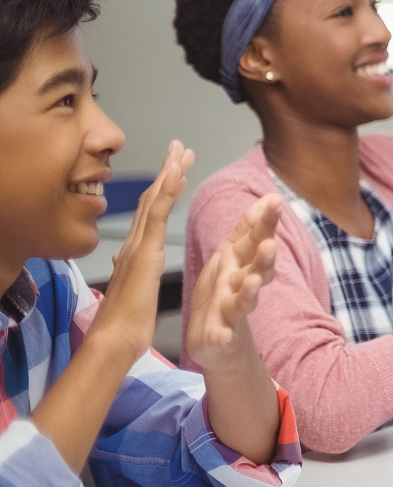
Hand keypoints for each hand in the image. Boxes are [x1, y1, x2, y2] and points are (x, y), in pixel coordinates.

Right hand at [97, 142, 191, 361]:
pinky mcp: (144, 252)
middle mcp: (134, 243)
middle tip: (180, 147)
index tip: (175, 167)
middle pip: (151, 199)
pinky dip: (167, 192)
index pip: (149, 212)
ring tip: (183, 151)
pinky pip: (156, 216)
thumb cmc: (125, 322)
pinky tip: (178, 174)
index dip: (161, 188)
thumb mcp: (131, 289)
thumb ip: (128, 270)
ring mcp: (138, 246)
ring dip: (169, 173)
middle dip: (167, 171)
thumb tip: (123, 260)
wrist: (115, 339)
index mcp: (135, 251)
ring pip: (154, 201)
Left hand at [186, 195, 281, 366]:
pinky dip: (222, 336)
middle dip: (265, 258)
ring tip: (251, 283)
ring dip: (249, 292)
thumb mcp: (234, 254)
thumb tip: (272, 195)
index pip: (260, 239)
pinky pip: (221, 336)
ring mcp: (233, 310)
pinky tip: (223, 335)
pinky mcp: (220, 335)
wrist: (216, 338)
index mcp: (244, 263)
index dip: (268, 222)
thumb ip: (251, 228)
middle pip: (258, 270)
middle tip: (269, 245)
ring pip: (244, 300)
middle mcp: (243, 285)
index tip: (276, 202)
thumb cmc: (224, 290)